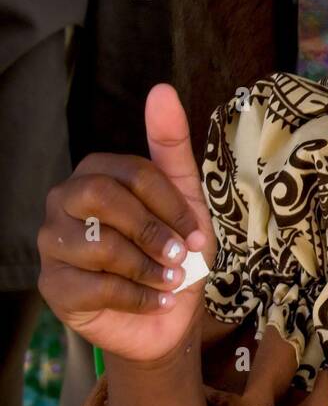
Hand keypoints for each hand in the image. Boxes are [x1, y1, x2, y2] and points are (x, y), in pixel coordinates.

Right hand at [37, 84, 214, 363]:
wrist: (168, 315)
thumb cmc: (174, 250)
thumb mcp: (184, 197)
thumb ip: (171, 145)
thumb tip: (162, 90)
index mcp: (95, 173)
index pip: (132, 172)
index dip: (171, 204)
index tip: (197, 233)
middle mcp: (64, 202)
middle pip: (104, 198)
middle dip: (152, 230)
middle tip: (180, 256)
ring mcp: (52, 243)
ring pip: (98, 246)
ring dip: (148, 268)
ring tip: (171, 281)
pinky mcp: (53, 286)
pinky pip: (95, 288)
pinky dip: (138, 297)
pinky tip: (157, 300)